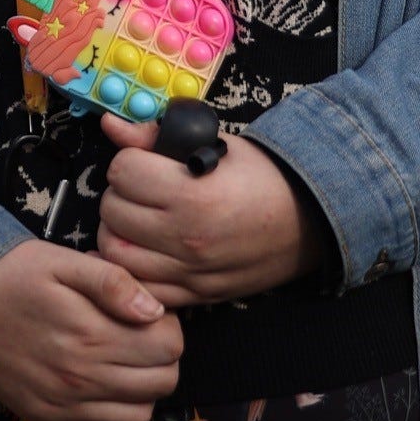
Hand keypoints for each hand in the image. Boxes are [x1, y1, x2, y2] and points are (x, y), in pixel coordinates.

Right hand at [0, 240, 183, 420]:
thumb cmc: (14, 274)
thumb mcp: (64, 261)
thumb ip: (113, 282)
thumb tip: (155, 311)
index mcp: (92, 336)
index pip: (169, 347)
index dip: (168, 327)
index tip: (149, 314)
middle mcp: (81, 379)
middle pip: (161, 384)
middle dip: (162, 358)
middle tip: (140, 338)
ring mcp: (61, 407)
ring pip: (137, 418)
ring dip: (142, 393)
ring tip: (123, 365)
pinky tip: (105, 402)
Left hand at [96, 115, 320, 304]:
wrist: (310, 220)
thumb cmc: (262, 176)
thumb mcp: (214, 143)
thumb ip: (155, 136)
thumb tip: (109, 125)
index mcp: (191, 194)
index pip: (121, 172)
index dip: (130, 162)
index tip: (145, 164)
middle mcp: (185, 237)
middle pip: (112, 212)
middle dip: (121, 195)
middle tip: (141, 191)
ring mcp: (189, 271)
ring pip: (115, 253)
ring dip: (119, 232)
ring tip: (140, 220)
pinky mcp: (195, 295)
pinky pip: (139, 285)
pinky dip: (133, 268)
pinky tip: (148, 250)